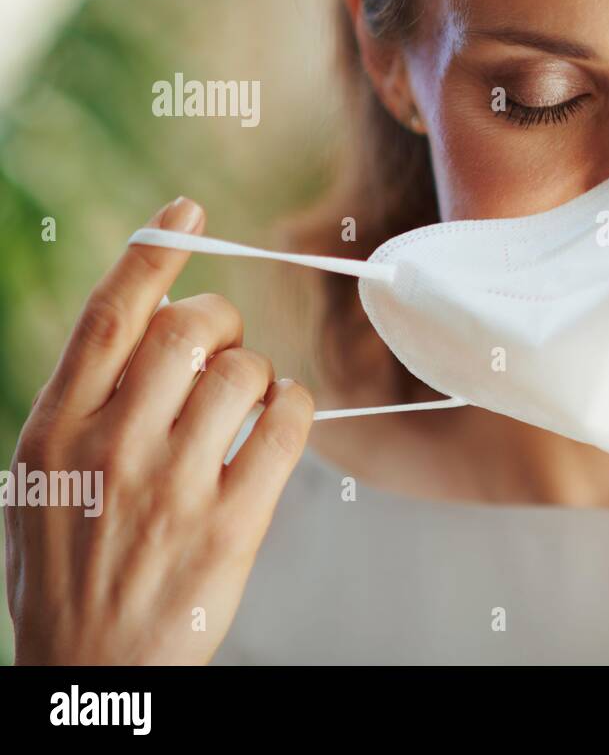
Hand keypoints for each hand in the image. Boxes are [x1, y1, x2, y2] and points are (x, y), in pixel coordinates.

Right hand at [5, 197, 313, 663]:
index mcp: (55, 431)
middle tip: (224, 340)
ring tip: (248, 398)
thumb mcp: (38, 480)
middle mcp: (112, 449)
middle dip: (219, 318)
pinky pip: (285, 429)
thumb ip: (84, 406)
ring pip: (242, 375)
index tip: (185, 211)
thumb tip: (149, 330)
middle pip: (186, 333)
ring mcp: (173, 488)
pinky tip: (283, 417)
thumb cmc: (66, 570)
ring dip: (258, 370)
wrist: (87, 673)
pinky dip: (295, 406)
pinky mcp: (230, 526)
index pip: (110, 318)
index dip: (152, 253)